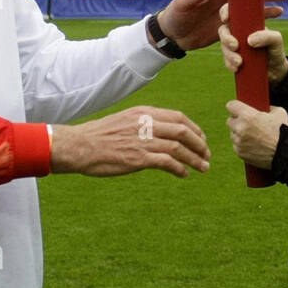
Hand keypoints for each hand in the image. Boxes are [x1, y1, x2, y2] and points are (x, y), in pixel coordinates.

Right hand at [49, 106, 209, 178]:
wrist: (79, 146)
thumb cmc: (99, 136)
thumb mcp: (124, 120)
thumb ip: (143, 123)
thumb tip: (160, 132)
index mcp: (144, 113)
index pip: (178, 117)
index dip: (194, 128)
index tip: (202, 138)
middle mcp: (146, 124)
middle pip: (183, 131)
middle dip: (200, 144)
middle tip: (207, 155)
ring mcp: (143, 141)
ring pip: (179, 148)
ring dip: (195, 159)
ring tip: (203, 168)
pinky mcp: (138, 158)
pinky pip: (167, 163)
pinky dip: (180, 169)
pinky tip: (184, 175)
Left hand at [155, 0, 286, 51]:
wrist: (173, 36)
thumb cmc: (175, 16)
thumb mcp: (183, 4)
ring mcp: (228, 11)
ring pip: (251, 3)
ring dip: (267, 2)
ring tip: (283, 2)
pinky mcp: (229, 24)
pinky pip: (249, 19)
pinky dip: (262, 16)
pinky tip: (276, 14)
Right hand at [217, 2, 287, 84]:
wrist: (275, 71)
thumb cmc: (275, 50)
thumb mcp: (276, 40)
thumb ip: (267, 37)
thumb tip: (250, 40)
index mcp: (247, 22)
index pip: (233, 12)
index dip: (225, 11)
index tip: (226, 18)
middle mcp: (238, 32)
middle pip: (223, 30)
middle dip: (226, 38)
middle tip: (235, 46)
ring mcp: (234, 46)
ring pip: (223, 46)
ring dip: (229, 54)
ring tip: (240, 62)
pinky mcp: (232, 59)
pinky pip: (226, 60)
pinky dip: (229, 64)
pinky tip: (237, 68)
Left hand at [226, 101, 287, 170]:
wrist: (287, 153)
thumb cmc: (284, 132)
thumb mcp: (278, 112)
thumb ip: (267, 108)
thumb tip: (264, 108)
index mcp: (247, 116)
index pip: (231, 106)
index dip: (235, 107)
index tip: (238, 109)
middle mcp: (240, 128)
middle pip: (230, 121)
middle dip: (237, 121)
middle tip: (247, 123)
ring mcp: (239, 142)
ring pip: (233, 134)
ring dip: (239, 133)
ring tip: (253, 135)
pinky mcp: (240, 153)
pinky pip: (236, 145)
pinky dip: (242, 145)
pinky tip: (253, 144)